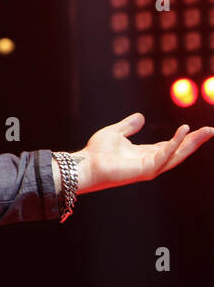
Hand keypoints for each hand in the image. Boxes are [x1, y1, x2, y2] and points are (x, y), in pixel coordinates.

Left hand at [71, 112, 213, 194]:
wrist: (85, 165)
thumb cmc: (96, 152)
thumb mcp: (115, 133)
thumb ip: (128, 126)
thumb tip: (141, 116)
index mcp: (145, 153)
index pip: (171, 145)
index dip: (185, 137)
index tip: (198, 128)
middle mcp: (151, 161)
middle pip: (179, 151)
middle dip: (196, 141)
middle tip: (211, 130)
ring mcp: (150, 167)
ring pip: (178, 154)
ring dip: (192, 143)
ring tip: (206, 131)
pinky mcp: (146, 169)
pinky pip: (165, 154)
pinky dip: (176, 142)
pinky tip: (184, 131)